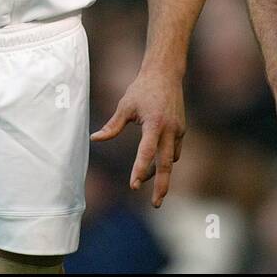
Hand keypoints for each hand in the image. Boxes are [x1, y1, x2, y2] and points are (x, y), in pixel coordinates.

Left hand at [90, 68, 185, 206]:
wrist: (166, 73)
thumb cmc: (142, 89)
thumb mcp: (125, 106)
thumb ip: (112, 126)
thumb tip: (94, 139)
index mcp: (155, 124)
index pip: (147, 152)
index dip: (140, 170)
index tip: (133, 185)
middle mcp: (170, 129)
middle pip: (166, 164)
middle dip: (161, 185)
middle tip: (155, 203)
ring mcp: (178, 130)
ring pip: (170, 159)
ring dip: (160, 172)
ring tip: (145, 180)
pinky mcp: (182, 129)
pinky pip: (174, 150)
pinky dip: (166, 159)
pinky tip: (155, 162)